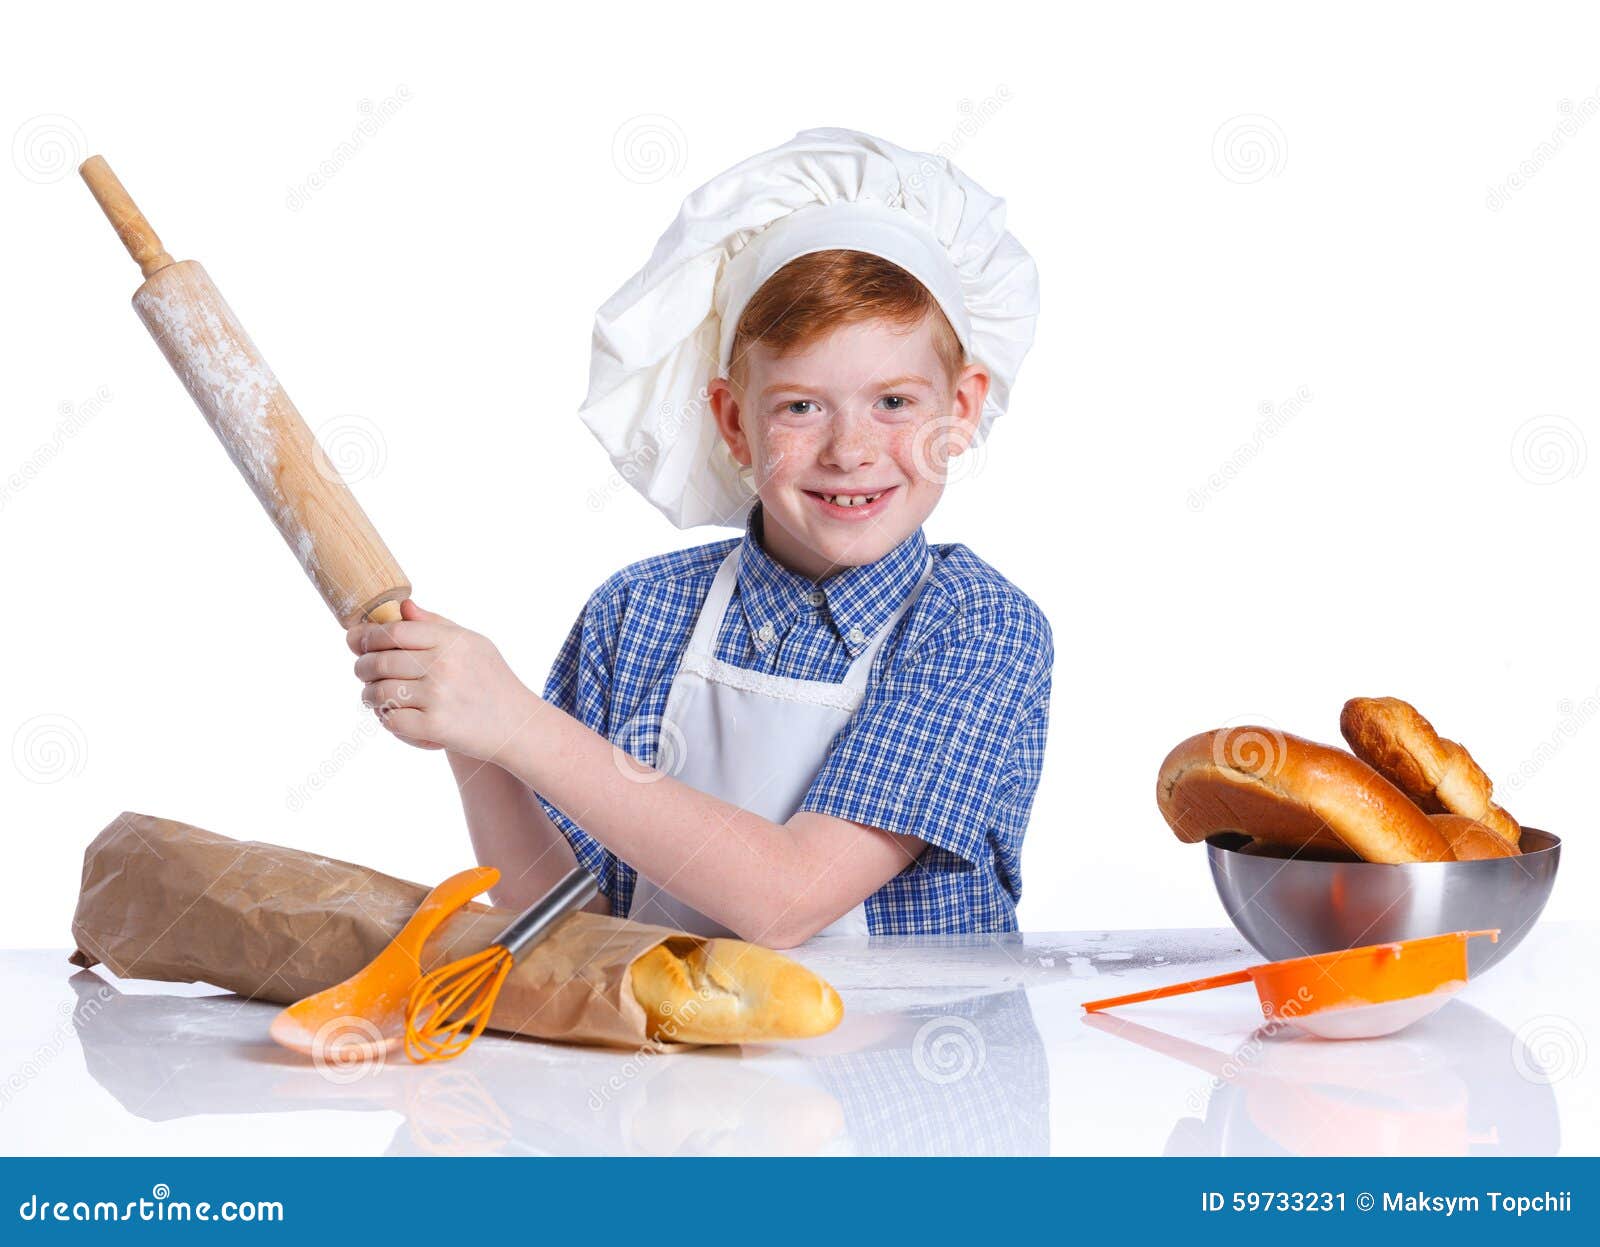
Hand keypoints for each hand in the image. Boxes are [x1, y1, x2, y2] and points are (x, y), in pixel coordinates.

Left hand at [346, 599, 539, 762]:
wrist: (518, 724)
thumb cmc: (493, 680)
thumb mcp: (473, 643)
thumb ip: (436, 624)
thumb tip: (402, 607)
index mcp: (451, 641)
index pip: (395, 630)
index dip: (368, 635)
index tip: (357, 640)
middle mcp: (443, 666)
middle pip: (380, 660)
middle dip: (362, 666)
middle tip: (362, 670)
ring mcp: (438, 697)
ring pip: (380, 692)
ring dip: (368, 695)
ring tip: (372, 695)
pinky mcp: (435, 726)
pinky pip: (391, 720)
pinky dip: (385, 719)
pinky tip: (391, 715)